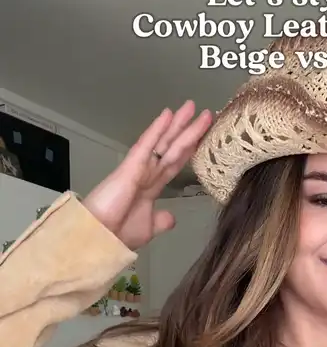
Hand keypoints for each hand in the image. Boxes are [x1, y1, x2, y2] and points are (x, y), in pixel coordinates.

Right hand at [82, 101, 212, 249]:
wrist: (100, 239)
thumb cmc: (119, 235)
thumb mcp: (148, 229)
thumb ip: (161, 220)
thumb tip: (171, 218)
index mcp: (152, 188)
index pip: (175, 164)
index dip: (189, 150)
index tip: (203, 136)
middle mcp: (148, 174)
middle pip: (174, 149)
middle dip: (189, 131)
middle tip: (205, 113)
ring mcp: (139, 169)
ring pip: (164, 143)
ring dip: (178, 125)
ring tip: (192, 107)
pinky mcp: (131, 167)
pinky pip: (147, 145)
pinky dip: (157, 130)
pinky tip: (167, 115)